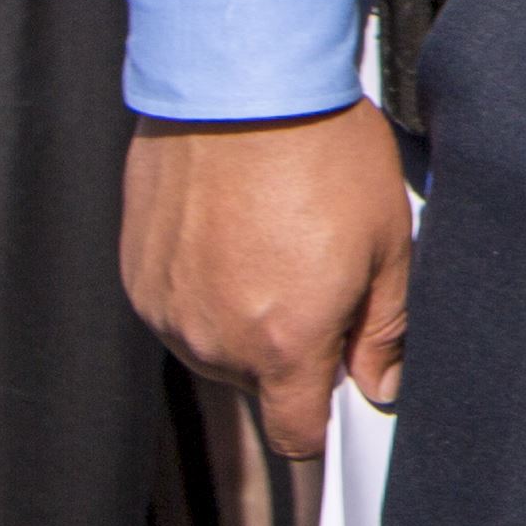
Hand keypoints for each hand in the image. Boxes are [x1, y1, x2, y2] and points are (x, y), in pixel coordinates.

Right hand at [123, 106, 412, 464]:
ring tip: (274, 242)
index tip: (337, 390)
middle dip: (291, 348)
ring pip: (216, 346)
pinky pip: (179, 308)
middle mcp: (215, 342)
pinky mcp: (137, 277)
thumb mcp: (388, 242)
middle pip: (258, 384)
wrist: (241, 88)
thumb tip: (383, 382)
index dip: (322, 420)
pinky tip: (234, 231)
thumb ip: (385, 328)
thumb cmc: (321, 154)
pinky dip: (206, 285)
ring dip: (245, 316)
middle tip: (317, 274)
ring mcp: (169, 311)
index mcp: (284, 344)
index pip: (296, 436)